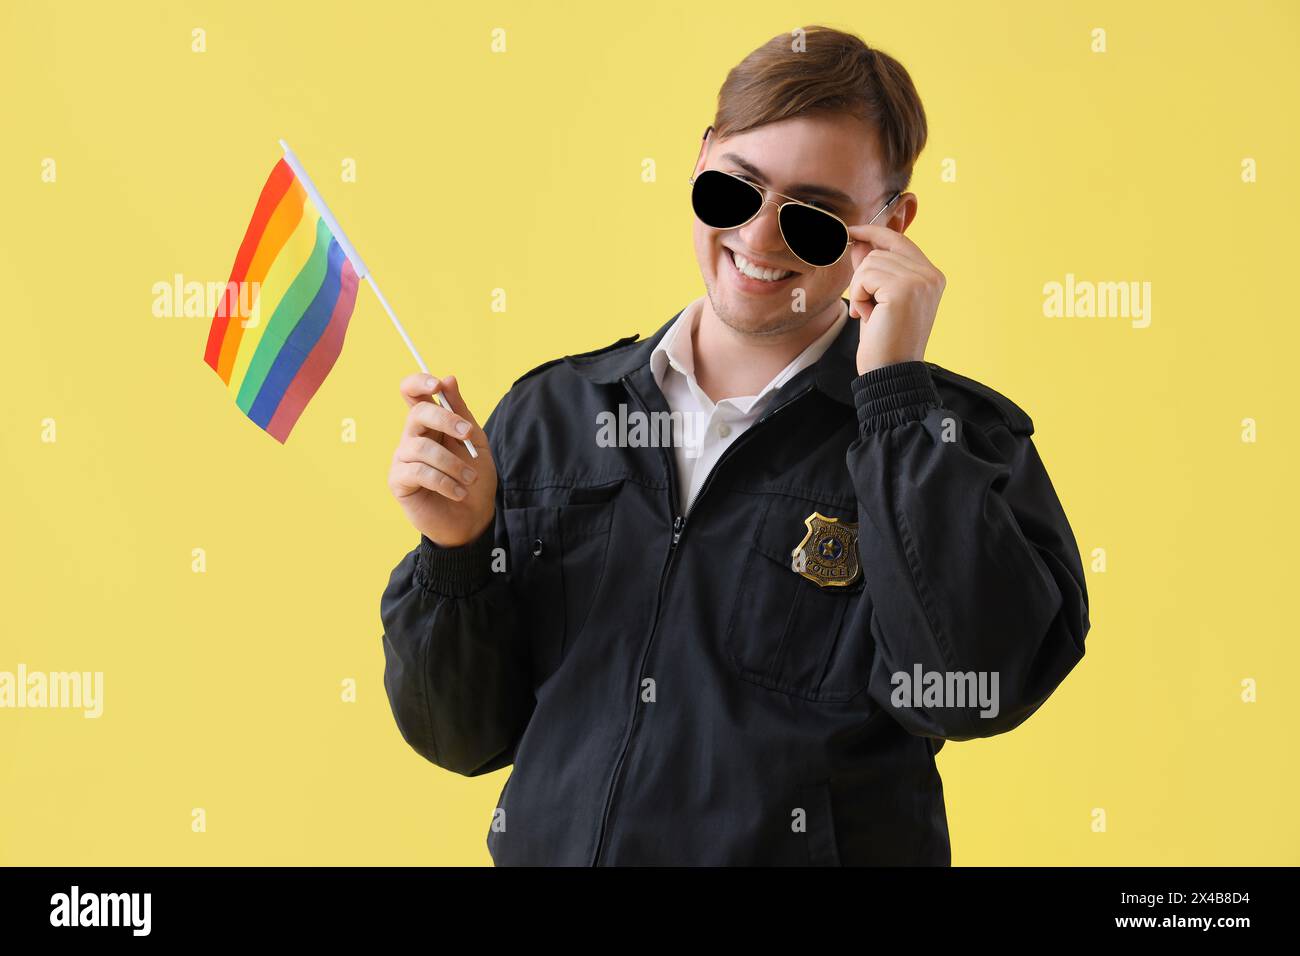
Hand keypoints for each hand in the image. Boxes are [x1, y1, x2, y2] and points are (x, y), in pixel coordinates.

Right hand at [388, 374, 496, 546]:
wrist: (472, 519)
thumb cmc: (473, 479)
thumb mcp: (475, 442)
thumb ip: (461, 413)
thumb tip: (449, 378)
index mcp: (430, 424)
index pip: (412, 393)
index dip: (419, 383)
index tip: (438, 386)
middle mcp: (412, 437)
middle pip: (416, 414)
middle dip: (445, 420)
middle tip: (468, 435)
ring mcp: (402, 459)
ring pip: (422, 448)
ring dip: (452, 463)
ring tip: (470, 478)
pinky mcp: (399, 481)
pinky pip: (419, 472)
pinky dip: (445, 482)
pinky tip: (458, 492)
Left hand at [845, 223, 945, 373]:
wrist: (890, 373)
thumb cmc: (884, 341)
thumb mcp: (877, 299)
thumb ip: (871, 269)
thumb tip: (857, 241)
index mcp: (931, 276)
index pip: (899, 241)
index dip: (874, 233)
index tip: (851, 232)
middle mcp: (931, 275)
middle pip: (880, 252)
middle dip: (863, 278)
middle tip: (868, 308)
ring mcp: (920, 280)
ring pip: (870, 263)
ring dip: (860, 290)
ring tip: (871, 314)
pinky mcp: (904, 289)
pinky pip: (865, 276)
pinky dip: (858, 296)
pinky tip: (868, 316)